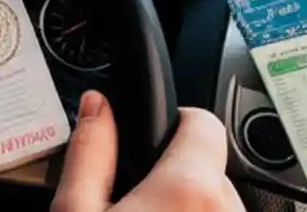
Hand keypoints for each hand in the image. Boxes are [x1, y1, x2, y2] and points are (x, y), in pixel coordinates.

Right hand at [51, 91, 245, 211]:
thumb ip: (89, 153)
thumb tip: (96, 106)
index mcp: (190, 189)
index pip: (205, 123)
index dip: (173, 125)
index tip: (150, 144)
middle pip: (209, 169)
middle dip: (176, 178)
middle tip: (136, 206)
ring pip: (218, 206)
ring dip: (191, 210)